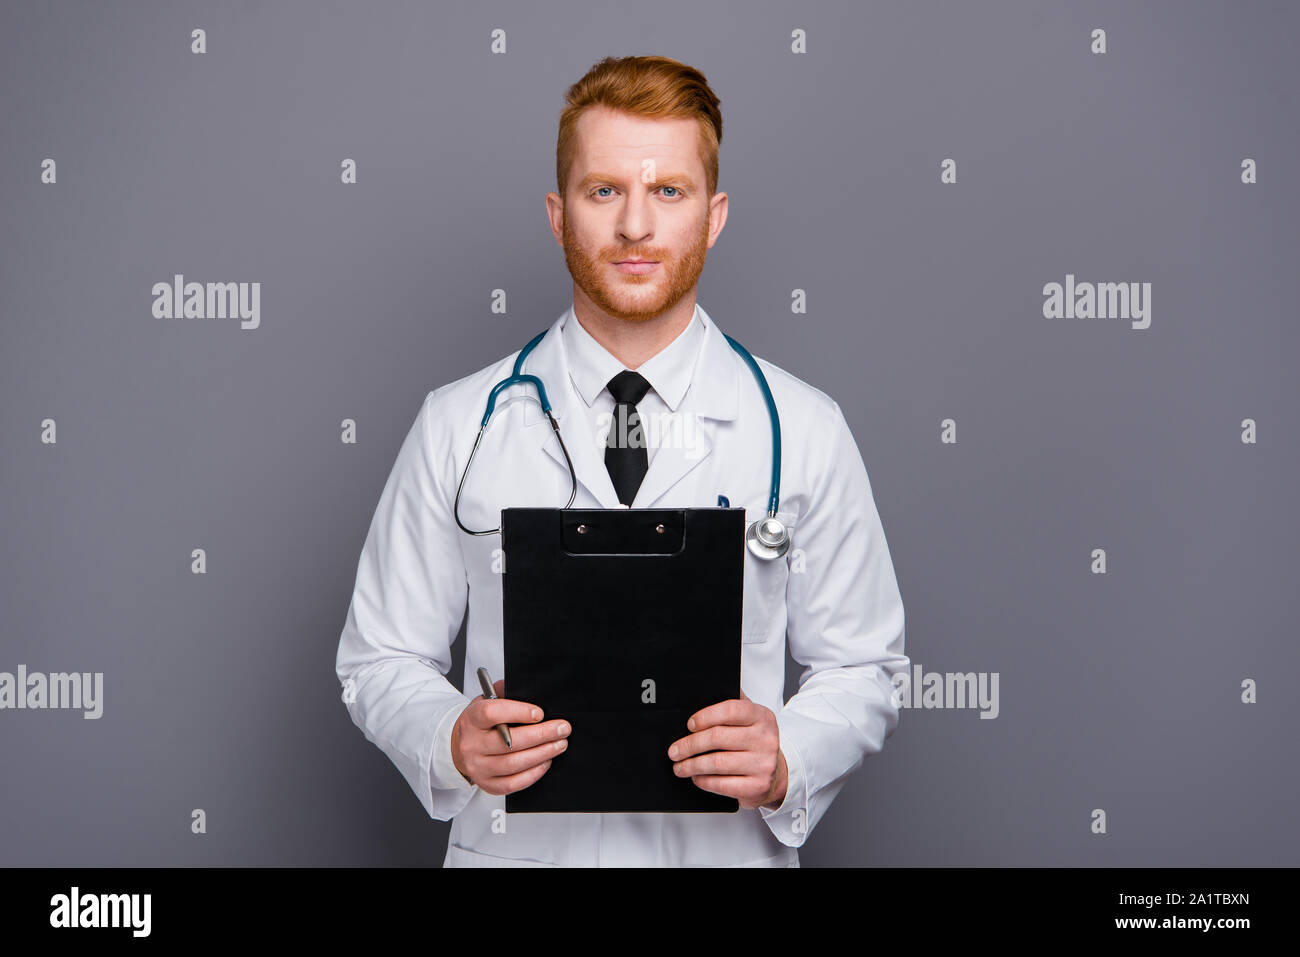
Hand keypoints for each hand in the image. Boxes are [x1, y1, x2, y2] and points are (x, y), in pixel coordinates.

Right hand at [450, 679, 570, 794]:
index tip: (539, 713)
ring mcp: (478, 767)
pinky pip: (513, 783)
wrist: (461, 746)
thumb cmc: (480, 723)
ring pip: (513, 764)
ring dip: (542, 754)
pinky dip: (533, 773)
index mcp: (472, 720)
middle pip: (509, 742)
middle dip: (541, 735)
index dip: (518, 712)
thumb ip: (505, 692)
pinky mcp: (487, 784)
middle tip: (562, 728)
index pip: (491, 713)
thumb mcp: (487, 701)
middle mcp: (472, 745)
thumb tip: (530, 690)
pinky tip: (546, 761)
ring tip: (559, 744)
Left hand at [667, 690, 787, 809]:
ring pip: (717, 763)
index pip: (731, 710)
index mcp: (762, 717)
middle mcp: (766, 739)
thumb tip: (700, 695)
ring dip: (692, 765)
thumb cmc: (754, 743)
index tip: (689, 725)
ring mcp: (763, 764)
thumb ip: (731, 706)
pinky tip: (697, 777)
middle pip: (718, 737)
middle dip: (690, 744)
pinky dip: (704, 781)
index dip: (706, 716)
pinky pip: (722, 784)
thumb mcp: (750, 720)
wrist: (777, 773)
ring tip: (680, 766)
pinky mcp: (758, 786)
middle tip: (674, 751)